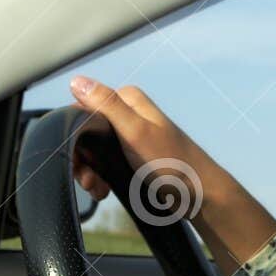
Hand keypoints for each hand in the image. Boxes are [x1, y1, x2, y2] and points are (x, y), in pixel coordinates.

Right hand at [66, 75, 275, 270]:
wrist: (200, 195)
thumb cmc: (172, 163)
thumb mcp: (136, 132)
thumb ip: (106, 106)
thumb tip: (75, 80)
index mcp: (127, 101)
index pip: (82, 110)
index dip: (74, 136)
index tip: (79, 162)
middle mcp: (127, 114)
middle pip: (85, 133)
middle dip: (82, 159)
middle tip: (89, 182)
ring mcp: (130, 137)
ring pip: (93, 151)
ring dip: (89, 172)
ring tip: (98, 190)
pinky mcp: (132, 157)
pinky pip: (105, 164)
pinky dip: (100, 178)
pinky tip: (104, 192)